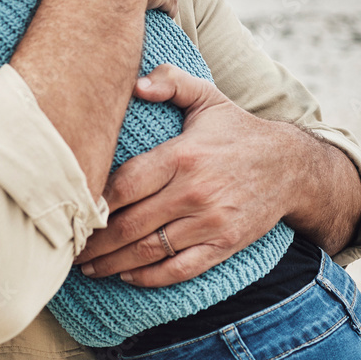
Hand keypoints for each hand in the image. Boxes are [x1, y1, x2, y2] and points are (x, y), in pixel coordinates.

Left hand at [74, 64, 307, 285]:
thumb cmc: (236, 130)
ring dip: (113, 264)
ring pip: (150, 251)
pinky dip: (150, 278)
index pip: (124, 185)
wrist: (291, 167)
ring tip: (88, 266)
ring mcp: (210, 222)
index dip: (94, 202)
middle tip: (68, 247)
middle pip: (130, 224)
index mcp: (182, 156)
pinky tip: (127, 276)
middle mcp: (194, 192)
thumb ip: (170, 81)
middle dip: (95, 241)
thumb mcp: (206, 96)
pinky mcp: (224, 245)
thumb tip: (136, 84)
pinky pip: (180, 269)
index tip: (72, 209)